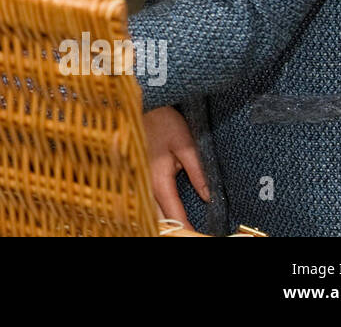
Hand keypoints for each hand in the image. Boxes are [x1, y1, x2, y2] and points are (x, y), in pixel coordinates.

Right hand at [143, 105, 209, 229]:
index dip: (187, 229)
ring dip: (161, 221)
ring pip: (146, 211)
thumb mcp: (186, 144)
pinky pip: (141, 201)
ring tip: (177, 227)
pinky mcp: (132, 177)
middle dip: (173, 229)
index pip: (174, 215)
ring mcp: (135, 182)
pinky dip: (151, 211)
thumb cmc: (162, 121)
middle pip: (157, 219)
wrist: (138, 105)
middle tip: (190, 232)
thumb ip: (198, 172)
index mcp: (158, 180)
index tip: (199, 235)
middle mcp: (143, 185)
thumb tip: (208, 197)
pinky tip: (161, 214)